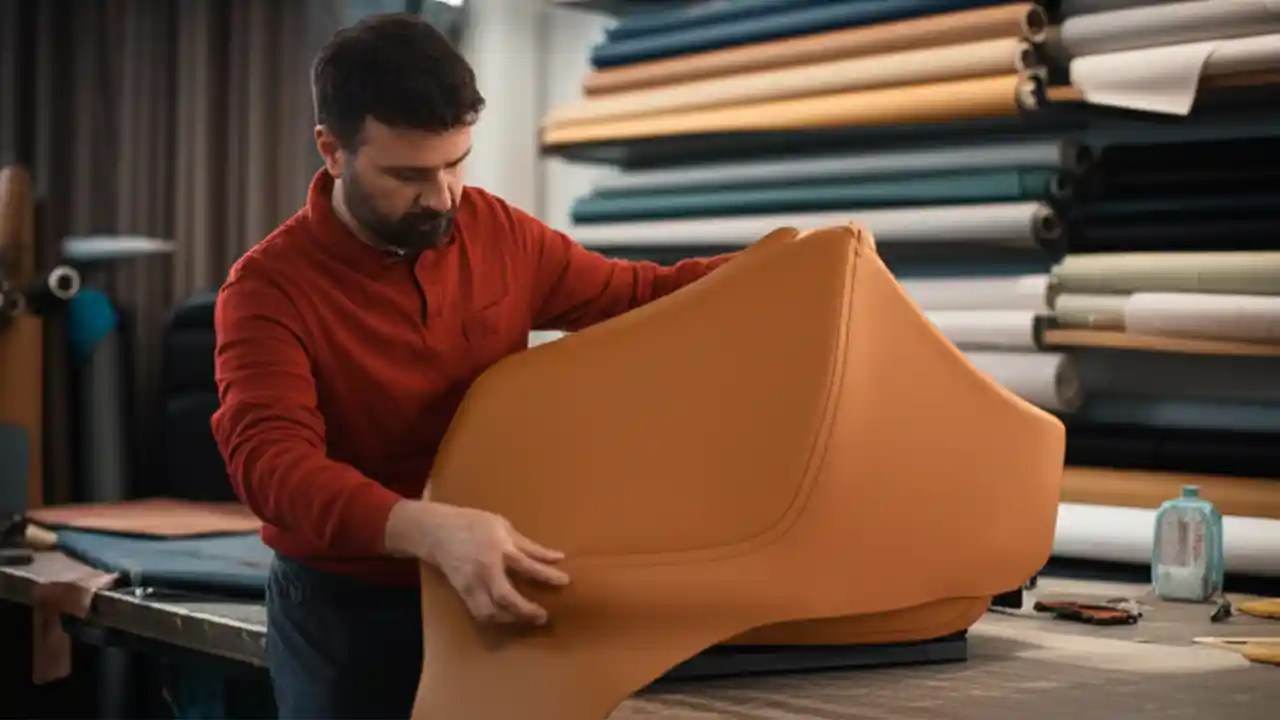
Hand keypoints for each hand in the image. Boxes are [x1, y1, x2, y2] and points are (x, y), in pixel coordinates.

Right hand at [384, 499, 568, 624]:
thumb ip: (529, 545)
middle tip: (543, 616)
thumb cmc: (474, 524)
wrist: (437, 531)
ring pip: (490, 611)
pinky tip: (509, 617)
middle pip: (506, 597)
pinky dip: (496, 618)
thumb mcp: (503, 527)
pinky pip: (480, 613)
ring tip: (527, 618)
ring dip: (511, 619)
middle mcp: (485, 569)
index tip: (565, 582)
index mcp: (499, 547)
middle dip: (526, 610)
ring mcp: (471, 583)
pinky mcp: (463, 593)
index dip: (548, 575)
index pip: (527, 564)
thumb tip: (557, 558)